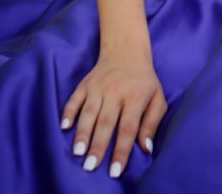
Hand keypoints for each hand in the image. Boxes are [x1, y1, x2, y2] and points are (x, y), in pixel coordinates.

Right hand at [60, 53, 165, 177]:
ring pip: (89, 112)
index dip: (121, 150)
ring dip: (82, 132)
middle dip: (98, 145)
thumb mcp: (157, 97)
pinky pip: (74, 99)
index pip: (128, 127)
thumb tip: (146, 149)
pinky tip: (64, 127)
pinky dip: (68, 112)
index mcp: (136, 96)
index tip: (115, 171)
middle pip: (106, 122)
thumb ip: (152, 123)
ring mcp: (98, 87)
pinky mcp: (85, 84)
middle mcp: (116, 91)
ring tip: (78, 152)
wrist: (127, 51)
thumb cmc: (144, 81)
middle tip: (91, 166)